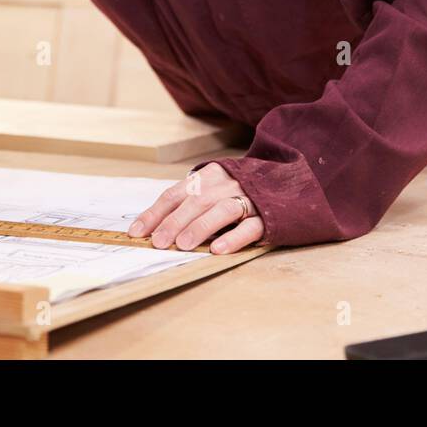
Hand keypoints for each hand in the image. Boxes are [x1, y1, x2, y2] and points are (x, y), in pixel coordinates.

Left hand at [127, 163, 263, 253]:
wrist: (290, 183)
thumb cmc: (241, 191)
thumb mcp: (213, 188)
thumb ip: (190, 202)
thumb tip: (155, 228)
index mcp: (210, 176)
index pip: (176, 193)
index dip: (155, 213)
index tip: (136, 232)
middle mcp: (228, 184)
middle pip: (197, 201)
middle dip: (174, 222)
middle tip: (158, 242)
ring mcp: (249, 199)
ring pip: (223, 210)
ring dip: (201, 227)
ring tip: (184, 245)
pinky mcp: (268, 216)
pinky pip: (250, 227)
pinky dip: (234, 238)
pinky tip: (218, 250)